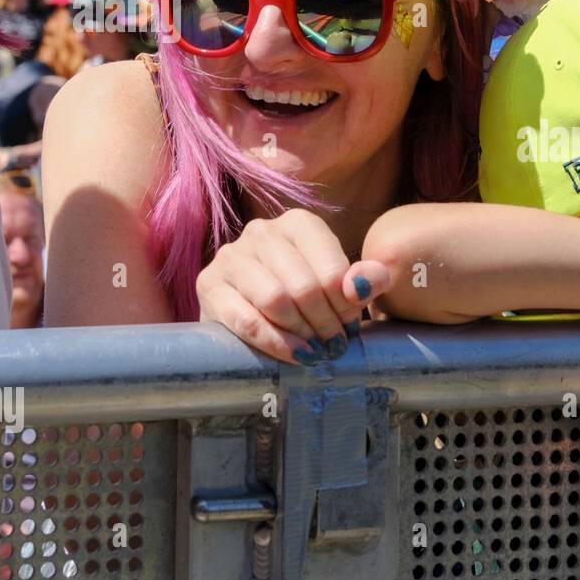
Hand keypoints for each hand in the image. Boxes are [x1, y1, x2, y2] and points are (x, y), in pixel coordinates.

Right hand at [196, 208, 389, 364]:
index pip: (332, 269)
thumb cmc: (303, 295)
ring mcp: (231, 256)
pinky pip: (245, 319)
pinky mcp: (208, 284)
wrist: (248, 308)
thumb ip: (363, 281)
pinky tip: (295, 355)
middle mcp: (262, 231)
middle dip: (325, 322)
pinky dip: (275, 342)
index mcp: (299, 224)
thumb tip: (371, 282)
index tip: (351, 326)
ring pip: (275, 300)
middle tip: (335, 344)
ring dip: (302, 333)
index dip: (346, 304)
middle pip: (304, 286)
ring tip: (317, 351)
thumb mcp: (338, 285)